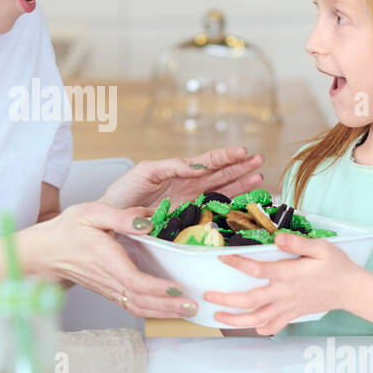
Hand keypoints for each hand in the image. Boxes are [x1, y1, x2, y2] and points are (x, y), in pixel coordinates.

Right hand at [34, 201, 199, 319]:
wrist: (47, 252)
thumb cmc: (68, 231)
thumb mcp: (91, 212)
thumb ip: (121, 216)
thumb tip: (147, 220)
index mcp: (105, 259)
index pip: (132, 280)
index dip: (155, 287)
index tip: (175, 287)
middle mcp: (109, 279)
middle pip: (141, 301)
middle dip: (168, 306)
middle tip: (193, 305)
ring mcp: (110, 290)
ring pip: (139, 308)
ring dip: (164, 313)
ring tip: (188, 311)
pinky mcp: (112, 293)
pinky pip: (134, 307)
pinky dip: (154, 312)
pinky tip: (171, 310)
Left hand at [99, 146, 265, 210]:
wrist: (111, 218)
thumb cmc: (125, 192)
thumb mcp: (146, 171)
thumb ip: (171, 166)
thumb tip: (197, 166)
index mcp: (180, 171)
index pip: (207, 161)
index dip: (225, 156)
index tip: (243, 151)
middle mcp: (190, 187)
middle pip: (221, 175)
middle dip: (240, 167)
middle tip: (260, 161)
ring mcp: (192, 204)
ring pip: (222, 192)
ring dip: (241, 185)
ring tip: (259, 177)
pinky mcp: (189, 221)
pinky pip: (213, 213)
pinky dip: (229, 208)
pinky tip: (244, 204)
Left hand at [203, 233, 361, 334]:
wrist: (352, 290)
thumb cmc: (336, 266)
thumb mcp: (321, 248)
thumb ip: (298, 242)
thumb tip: (277, 237)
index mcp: (289, 274)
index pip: (257, 270)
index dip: (238, 263)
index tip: (221, 257)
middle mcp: (285, 293)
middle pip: (250, 300)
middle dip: (226, 300)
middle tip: (208, 297)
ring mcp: (288, 307)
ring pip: (257, 318)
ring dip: (236, 320)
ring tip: (217, 318)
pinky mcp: (293, 315)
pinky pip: (273, 326)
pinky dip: (260, 328)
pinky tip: (249, 327)